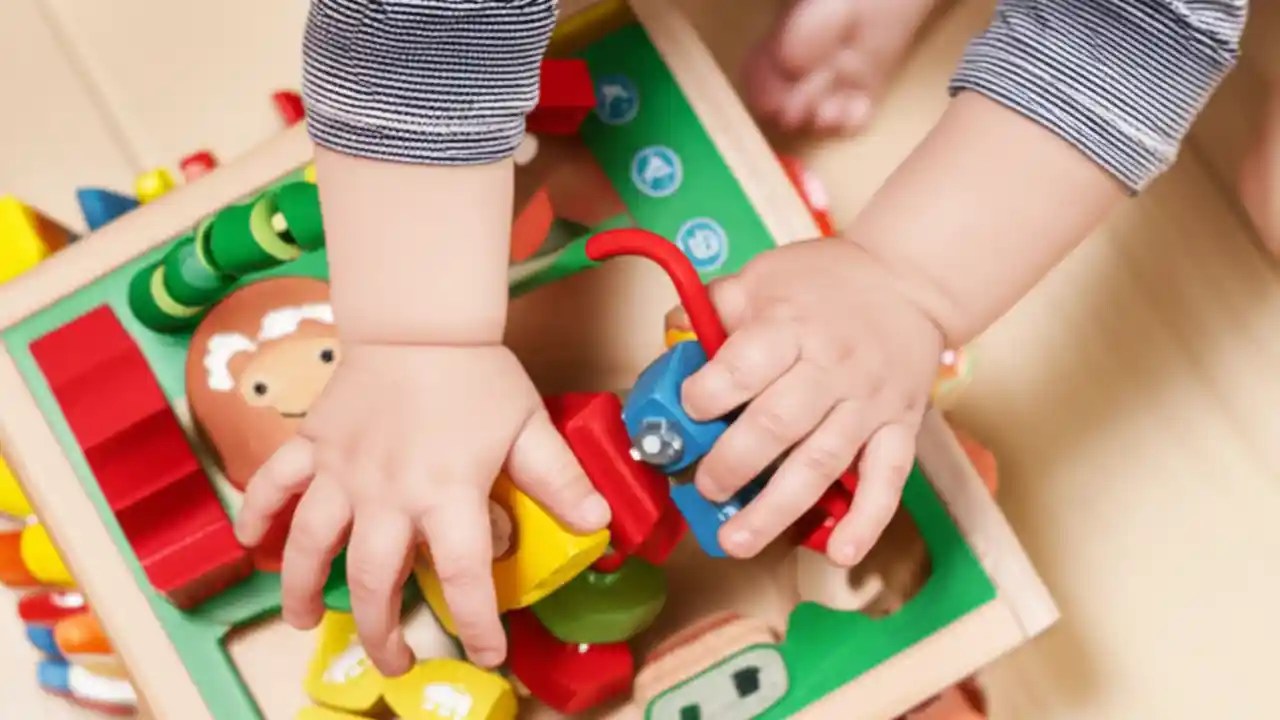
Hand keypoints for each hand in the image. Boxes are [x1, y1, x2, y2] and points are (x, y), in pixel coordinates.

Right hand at [233, 343, 610, 674]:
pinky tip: (251, 543)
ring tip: (303, 622)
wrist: (420, 317)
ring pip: (311, 544)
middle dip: (381, 632)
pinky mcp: (314, 445)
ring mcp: (343, 471)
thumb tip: (599, 524)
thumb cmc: (478, 372)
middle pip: (374, 581)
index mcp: (448, 493)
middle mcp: (389, 493)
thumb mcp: (530, 426)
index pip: (463, 576)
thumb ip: (559, 480)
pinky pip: (274, 484)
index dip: (477, 624)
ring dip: (304, 589)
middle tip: (394, 661)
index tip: (486, 654)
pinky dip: (258, 514)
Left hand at [681, 238, 943, 566]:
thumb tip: (669, 340)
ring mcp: (868, 403)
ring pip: (822, 462)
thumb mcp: (762, 276)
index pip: (743, 367)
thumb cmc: (824, 281)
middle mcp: (831, 367)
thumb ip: (713, 307)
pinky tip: (840, 553)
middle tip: (704, 489)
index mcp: (790, 326)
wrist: (909, 281)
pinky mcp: (900, 428)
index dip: (706, 396)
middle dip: (732, 465)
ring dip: (777, 509)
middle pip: (778, 425)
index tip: (686, 413)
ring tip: (736, 541)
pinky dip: (866, 520)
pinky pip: (888, 480)